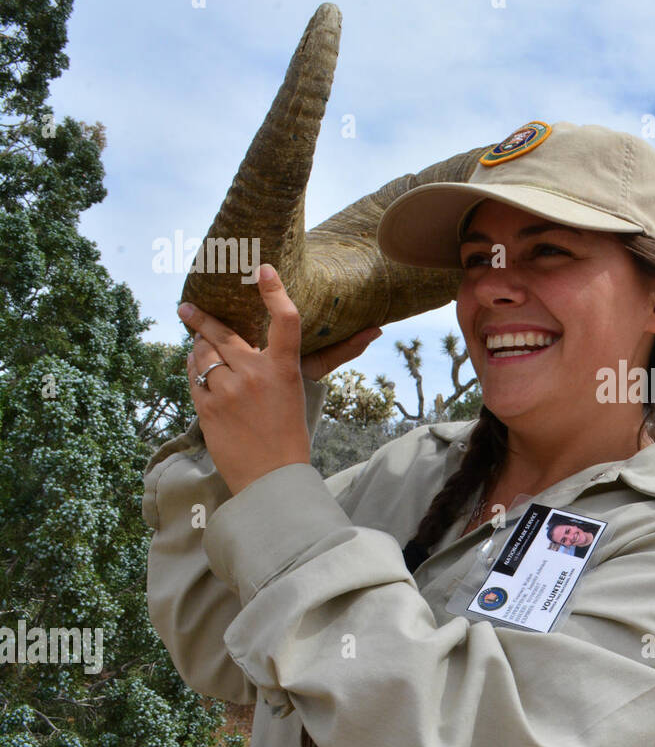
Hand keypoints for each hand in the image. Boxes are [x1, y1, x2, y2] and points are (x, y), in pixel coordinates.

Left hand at [182, 264, 341, 494]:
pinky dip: (193, 368)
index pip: (285, 320)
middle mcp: (254, 375)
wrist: (270, 477)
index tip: (264, 269)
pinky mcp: (207, 406)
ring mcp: (227, 390)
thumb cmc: (290, 435)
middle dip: (200, 317)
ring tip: (197, 347)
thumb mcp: (302, 391)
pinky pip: (193, 375)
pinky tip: (197, 368)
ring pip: (202, 353)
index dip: (275, 291)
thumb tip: (375, 330)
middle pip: (222, 333)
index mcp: (284, 370)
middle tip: (187, 307)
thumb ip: (324, 359)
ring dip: (197, 347)